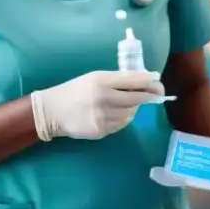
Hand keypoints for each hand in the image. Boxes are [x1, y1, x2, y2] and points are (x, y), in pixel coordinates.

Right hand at [31, 70, 164, 140]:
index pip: (134, 80)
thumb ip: (117, 79)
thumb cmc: (75, 90)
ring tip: (127, 103)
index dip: (149, 80)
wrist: (52, 110)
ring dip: (133, 108)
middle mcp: (104, 98)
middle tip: (156, 94)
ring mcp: (103, 117)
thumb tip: (143, 80)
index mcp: (102, 81)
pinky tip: (115, 113)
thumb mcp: (94, 77)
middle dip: (150, 95)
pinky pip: (121, 124)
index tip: (157, 81)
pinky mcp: (101, 131)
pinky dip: (123, 118)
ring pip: (131, 113)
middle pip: (137, 98)